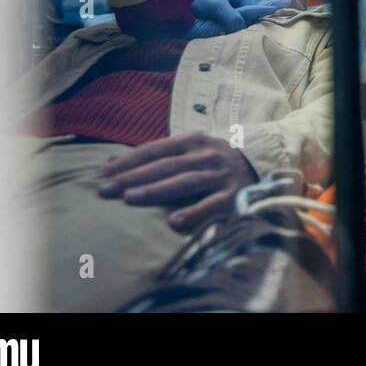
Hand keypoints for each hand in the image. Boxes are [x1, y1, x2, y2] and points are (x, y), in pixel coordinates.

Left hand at [94, 132, 256, 231]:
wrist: (265, 164)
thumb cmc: (217, 160)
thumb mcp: (190, 149)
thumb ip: (155, 155)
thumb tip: (110, 161)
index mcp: (192, 142)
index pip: (154, 150)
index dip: (127, 162)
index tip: (100, 174)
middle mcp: (205, 156)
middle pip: (164, 166)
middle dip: (132, 177)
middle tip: (103, 189)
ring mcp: (220, 175)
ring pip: (184, 182)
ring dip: (156, 190)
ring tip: (130, 199)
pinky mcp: (235, 195)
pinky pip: (212, 206)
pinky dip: (194, 213)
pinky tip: (174, 223)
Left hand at [185, 0, 290, 38]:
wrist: (176, 2)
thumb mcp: (217, 5)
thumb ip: (232, 17)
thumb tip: (242, 29)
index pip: (259, 5)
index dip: (272, 8)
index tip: (286, 5)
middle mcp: (238, 4)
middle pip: (257, 13)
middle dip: (269, 14)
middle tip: (286, 10)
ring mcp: (231, 14)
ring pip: (248, 22)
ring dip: (257, 25)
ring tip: (274, 25)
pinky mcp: (223, 23)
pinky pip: (237, 28)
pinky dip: (244, 31)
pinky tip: (253, 34)